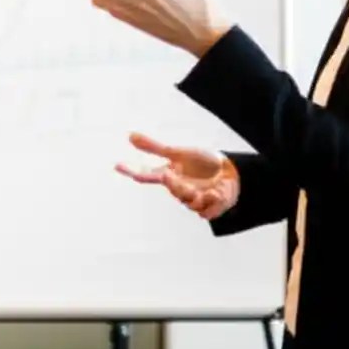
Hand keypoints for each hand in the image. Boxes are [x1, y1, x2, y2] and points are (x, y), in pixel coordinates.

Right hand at [115, 132, 238, 220]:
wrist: (230, 171)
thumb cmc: (202, 161)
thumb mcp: (179, 152)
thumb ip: (153, 147)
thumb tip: (129, 135)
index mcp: (169, 175)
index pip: (146, 174)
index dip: (131, 170)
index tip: (118, 165)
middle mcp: (178, 189)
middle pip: (172, 190)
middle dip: (176, 185)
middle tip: (177, 176)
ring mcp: (192, 200)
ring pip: (189, 203)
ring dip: (199, 195)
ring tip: (211, 187)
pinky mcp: (208, 209)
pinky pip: (205, 213)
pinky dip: (213, 203)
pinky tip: (218, 193)